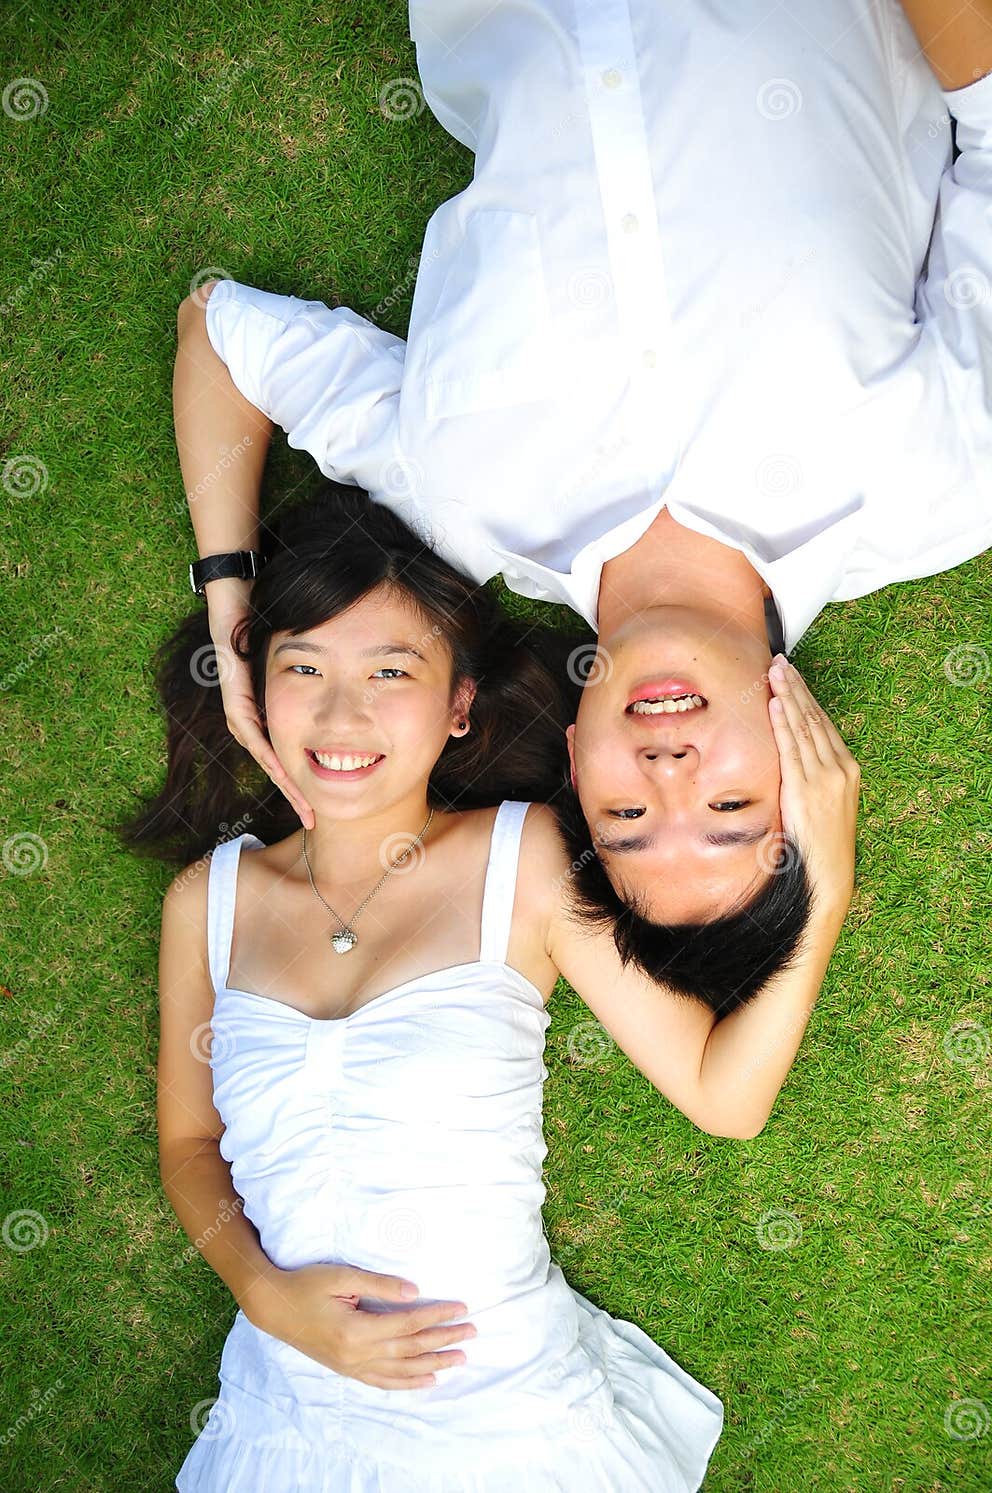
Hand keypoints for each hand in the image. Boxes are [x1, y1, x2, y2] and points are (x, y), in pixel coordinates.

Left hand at [207, 589, 315, 830]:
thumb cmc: (276, 621)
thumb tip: (358, 694)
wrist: (239, 598)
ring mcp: (242, 709)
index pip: (290, 755)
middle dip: (297, 793)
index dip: (306, 782)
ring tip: (305, 803)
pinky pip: (252, 732)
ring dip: (285, 780)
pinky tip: (283, 771)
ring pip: (265, 756)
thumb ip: (324, 677)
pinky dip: (268, 753)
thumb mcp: (307, 657)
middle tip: (315, 818)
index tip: (322, 805)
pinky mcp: (235, 698)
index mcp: (270, 712)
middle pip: (276, 765)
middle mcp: (254, 717)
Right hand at [241, 1261, 477, 1389]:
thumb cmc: (307, 1285)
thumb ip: (379, 1285)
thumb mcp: (342, 1277)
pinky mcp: (348, 1370)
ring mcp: (352, 1366)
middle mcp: (358, 1355)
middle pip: (411, 1348)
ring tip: (459, 1359)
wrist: (274, 1308)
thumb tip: (414, 1291)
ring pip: (401, 1370)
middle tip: (472, 1332)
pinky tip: (427, 1380)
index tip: (461, 1307)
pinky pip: (384, 1381)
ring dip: (433, 1364)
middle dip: (444, 1340)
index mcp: (358, 1330)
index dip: (437, 1315)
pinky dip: (408, 1382)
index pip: (408, 1323)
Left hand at [767, 656, 860, 919]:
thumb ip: (809, 779)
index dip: (806, 697)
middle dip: (796, 688)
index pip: (823, 724)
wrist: (827, 875)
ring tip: (774, 674)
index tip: (792, 676)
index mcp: (846, 770)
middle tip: (780, 663)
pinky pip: (792, 750)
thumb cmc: (818, 844)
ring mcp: (824, 778)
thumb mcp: (821, 804)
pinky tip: (775, 705)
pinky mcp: (806, 790)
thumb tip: (786, 761)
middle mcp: (839, 769)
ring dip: (788, 697)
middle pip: (814, 719)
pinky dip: (783, 724)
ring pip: (804, 729)